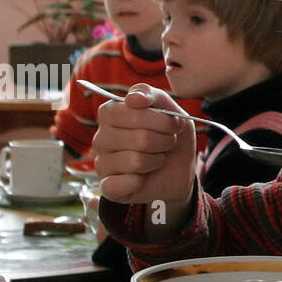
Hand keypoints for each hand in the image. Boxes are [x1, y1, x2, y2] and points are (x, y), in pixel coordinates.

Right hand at [92, 84, 196, 217]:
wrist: (179, 171)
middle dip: (164, 142)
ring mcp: (102, 161)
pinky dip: (139, 182)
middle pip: (141, 138)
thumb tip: (133, 98)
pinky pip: (119, 185)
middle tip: (167, 143)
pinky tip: (142, 179)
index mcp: (111, 112)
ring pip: (136, 161)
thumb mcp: (172, 111)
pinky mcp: (106, 185)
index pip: (134, 111)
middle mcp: (101, 136)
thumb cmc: (171, 137)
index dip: (162, 120)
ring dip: (157, 161)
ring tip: (157, 159)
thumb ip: (153, 96)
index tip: (175, 125)